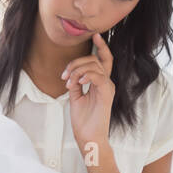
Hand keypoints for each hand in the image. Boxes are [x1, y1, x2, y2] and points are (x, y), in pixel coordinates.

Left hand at [63, 32, 115, 150]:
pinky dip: (86, 75)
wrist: (88, 137)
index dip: (101, 47)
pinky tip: (77, 83)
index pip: (103, 60)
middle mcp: (106, 82)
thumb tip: (71, 74)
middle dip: (76, 62)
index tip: (95, 35)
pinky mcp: (107, 93)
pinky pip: (99, 75)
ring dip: (77, 70)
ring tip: (68, 83)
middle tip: (64, 76)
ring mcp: (108, 87)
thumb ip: (76, 83)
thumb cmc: (83, 120)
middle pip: (94, 60)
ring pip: (95, 65)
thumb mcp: (75, 97)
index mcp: (100, 82)